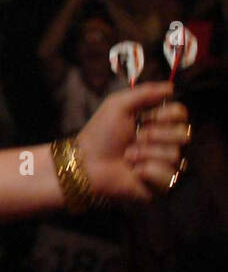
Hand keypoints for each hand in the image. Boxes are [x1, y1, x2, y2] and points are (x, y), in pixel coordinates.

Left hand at [76, 81, 190, 203]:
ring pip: (175, 155)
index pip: (181, 113)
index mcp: (157, 123)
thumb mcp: (118, 105)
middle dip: (154, 135)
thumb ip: (144, 92)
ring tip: (128, 156)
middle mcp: (165, 143)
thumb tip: (170, 87)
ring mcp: (165, 164)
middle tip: (134, 138)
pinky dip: (147, 171)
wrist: (87, 163)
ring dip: (145, 153)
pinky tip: (133, 171)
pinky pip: (168, 175)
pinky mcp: (161, 185)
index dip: (165, 114)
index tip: (144, 117)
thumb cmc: (100, 134)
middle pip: (183, 134)